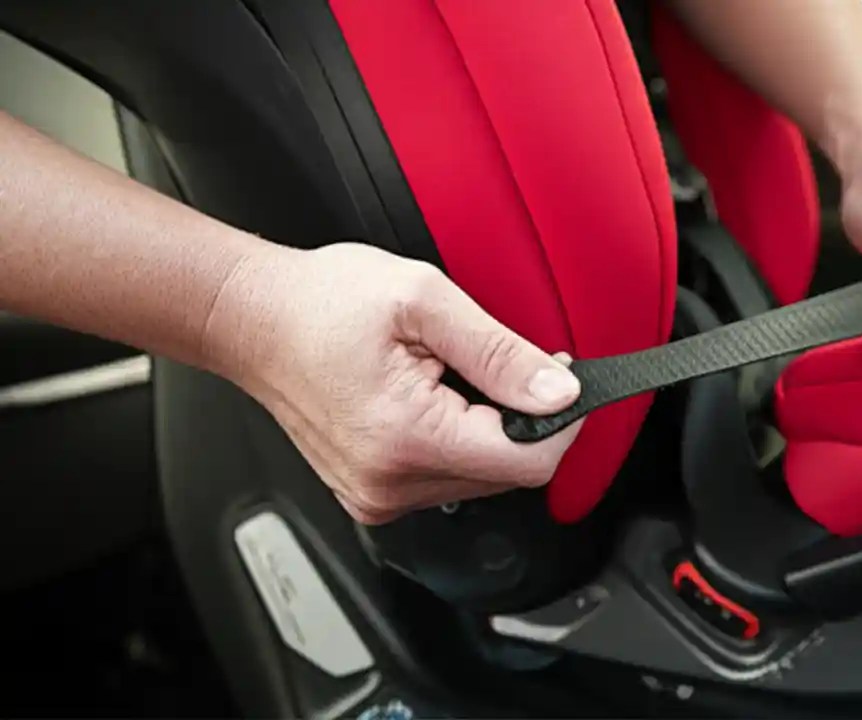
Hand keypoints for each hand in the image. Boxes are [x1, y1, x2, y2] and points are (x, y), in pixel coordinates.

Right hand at [205, 242, 583, 523]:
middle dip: (526, 418)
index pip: (527, 461)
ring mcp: (378, 495)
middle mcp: (390, 483)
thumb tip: (558, 392)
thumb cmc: (320, 302)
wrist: (251, 318)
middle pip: (508, 473)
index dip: (562, 419)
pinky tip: (435, 399)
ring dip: (492, 429)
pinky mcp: (372, 494)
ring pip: (482, 478)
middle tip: (508, 361)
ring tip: (455, 374)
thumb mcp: (424, 300)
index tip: (563, 376)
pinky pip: (447, 478)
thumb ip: (499, 351)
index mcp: (406, 438)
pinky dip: (461, 440)